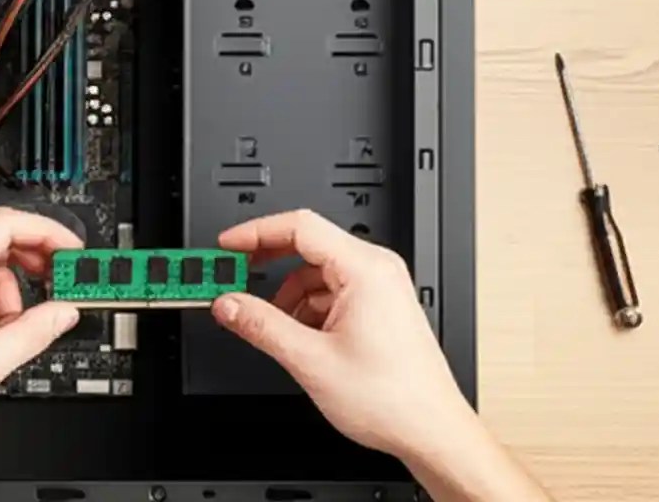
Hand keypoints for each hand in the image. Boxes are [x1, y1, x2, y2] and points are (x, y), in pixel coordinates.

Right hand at [211, 210, 473, 459]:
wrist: (431, 430)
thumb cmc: (393, 398)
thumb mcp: (311, 360)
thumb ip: (262, 326)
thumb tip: (229, 304)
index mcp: (365, 269)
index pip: (300, 226)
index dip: (256, 232)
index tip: (227, 246)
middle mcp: (376, 270)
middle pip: (307, 245)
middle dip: (267, 263)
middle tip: (234, 277)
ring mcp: (380, 288)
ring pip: (317, 273)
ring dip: (287, 294)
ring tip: (270, 325)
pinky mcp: (379, 307)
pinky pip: (331, 291)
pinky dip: (307, 308)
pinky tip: (297, 336)